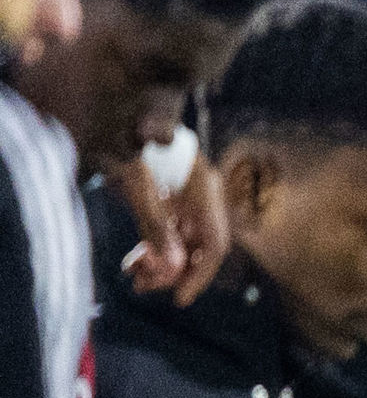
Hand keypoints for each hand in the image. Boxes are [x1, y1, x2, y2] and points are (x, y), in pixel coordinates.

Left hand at [114, 147, 230, 302]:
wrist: (121, 100)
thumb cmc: (128, 132)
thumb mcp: (135, 178)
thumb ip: (154, 222)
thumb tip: (168, 265)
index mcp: (205, 189)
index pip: (214, 244)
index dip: (199, 274)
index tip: (179, 298)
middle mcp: (202, 195)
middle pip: (198, 246)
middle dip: (173, 271)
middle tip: (143, 286)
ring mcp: (187, 195)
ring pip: (182, 240)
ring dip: (160, 261)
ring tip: (134, 276)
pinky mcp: (171, 194)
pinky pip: (169, 230)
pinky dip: (154, 246)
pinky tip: (134, 259)